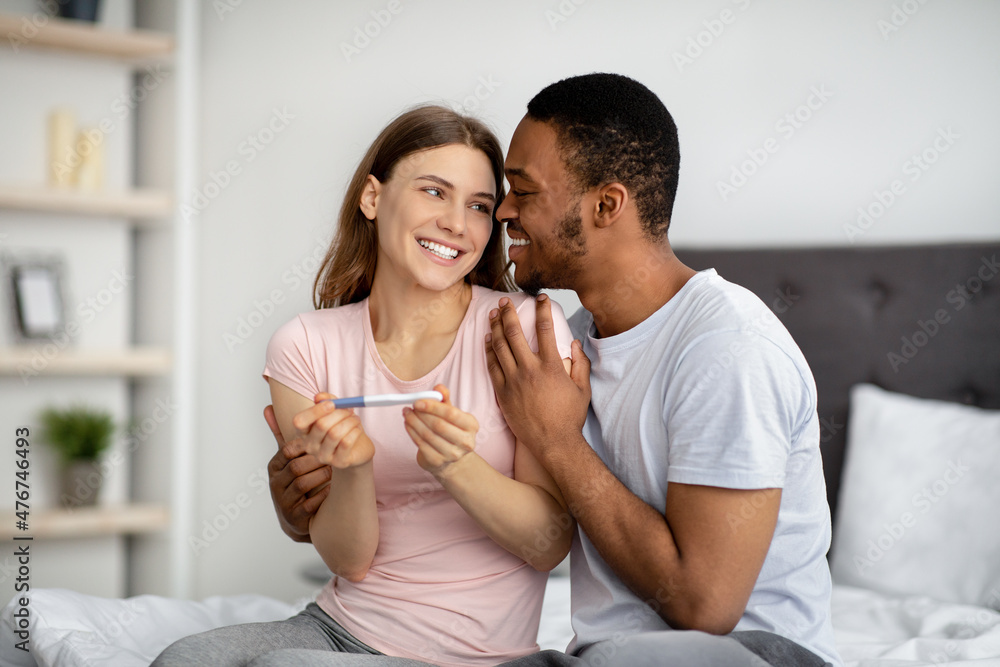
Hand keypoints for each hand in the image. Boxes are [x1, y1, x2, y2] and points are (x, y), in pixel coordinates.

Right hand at [264, 404, 329, 542]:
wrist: (296, 517)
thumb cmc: (294, 480)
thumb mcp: (287, 458)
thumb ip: (280, 433)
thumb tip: (268, 407)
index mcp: (274, 466)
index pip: (287, 450)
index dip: (307, 443)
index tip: (324, 438)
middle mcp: (275, 484)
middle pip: (296, 467)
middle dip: (317, 459)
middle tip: (335, 453)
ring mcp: (283, 501)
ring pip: (302, 484)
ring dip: (321, 476)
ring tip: (335, 469)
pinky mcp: (294, 517)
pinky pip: (308, 504)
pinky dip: (322, 495)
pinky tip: (333, 488)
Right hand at [288, 393, 374, 468]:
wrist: (357, 448)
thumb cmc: (342, 427)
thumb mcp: (335, 411)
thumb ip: (327, 400)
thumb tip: (319, 396)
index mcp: (304, 432)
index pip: (299, 421)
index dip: (315, 411)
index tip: (332, 404)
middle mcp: (309, 446)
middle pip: (321, 425)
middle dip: (340, 413)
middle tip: (350, 409)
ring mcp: (323, 456)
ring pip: (335, 433)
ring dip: (350, 422)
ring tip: (355, 419)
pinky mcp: (339, 463)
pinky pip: (346, 442)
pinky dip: (355, 432)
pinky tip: (357, 430)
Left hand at [403, 384, 477, 477]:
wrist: (451, 458)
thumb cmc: (450, 429)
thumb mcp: (451, 413)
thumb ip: (445, 399)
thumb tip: (438, 387)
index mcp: (472, 426)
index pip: (451, 414)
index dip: (433, 407)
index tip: (418, 401)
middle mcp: (465, 442)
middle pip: (438, 425)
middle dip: (421, 415)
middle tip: (410, 407)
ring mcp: (452, 454)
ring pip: (427, 435)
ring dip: (413, 422)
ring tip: (407, 414)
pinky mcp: (438, 462)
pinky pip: (421, 444)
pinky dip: (412, 432)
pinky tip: (408, 424)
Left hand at [485, 295, 590, 461]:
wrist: (552, 443)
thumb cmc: (569, 418)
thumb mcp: (583, 390)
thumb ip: (581, 364)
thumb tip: (575, 343)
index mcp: (552, 367)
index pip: (544, 329)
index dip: (542, 310)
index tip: (540, 298)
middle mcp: (530, 371)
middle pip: (514, 333)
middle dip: (508, 313)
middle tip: (505, 301)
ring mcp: (513, 381)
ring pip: (500, 347)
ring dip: (495, 327)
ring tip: (493, 314)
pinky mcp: (503, 393)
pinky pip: (492, 366)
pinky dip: (489, 350)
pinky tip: (488, 339)